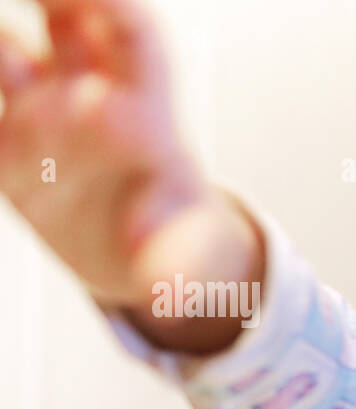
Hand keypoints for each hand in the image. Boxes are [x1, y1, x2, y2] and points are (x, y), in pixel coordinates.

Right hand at [0, 0, 258, 315]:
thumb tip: (172, 284)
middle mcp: (90, 100)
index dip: (112, 2)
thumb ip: (178, 258)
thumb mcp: (189, 251)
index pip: (132, 34)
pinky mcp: (7, 149)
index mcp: (145, 112)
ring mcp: (43, 118)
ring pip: (6, 51)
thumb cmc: (178, 237)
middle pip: (66, 18)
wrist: (144, 262)